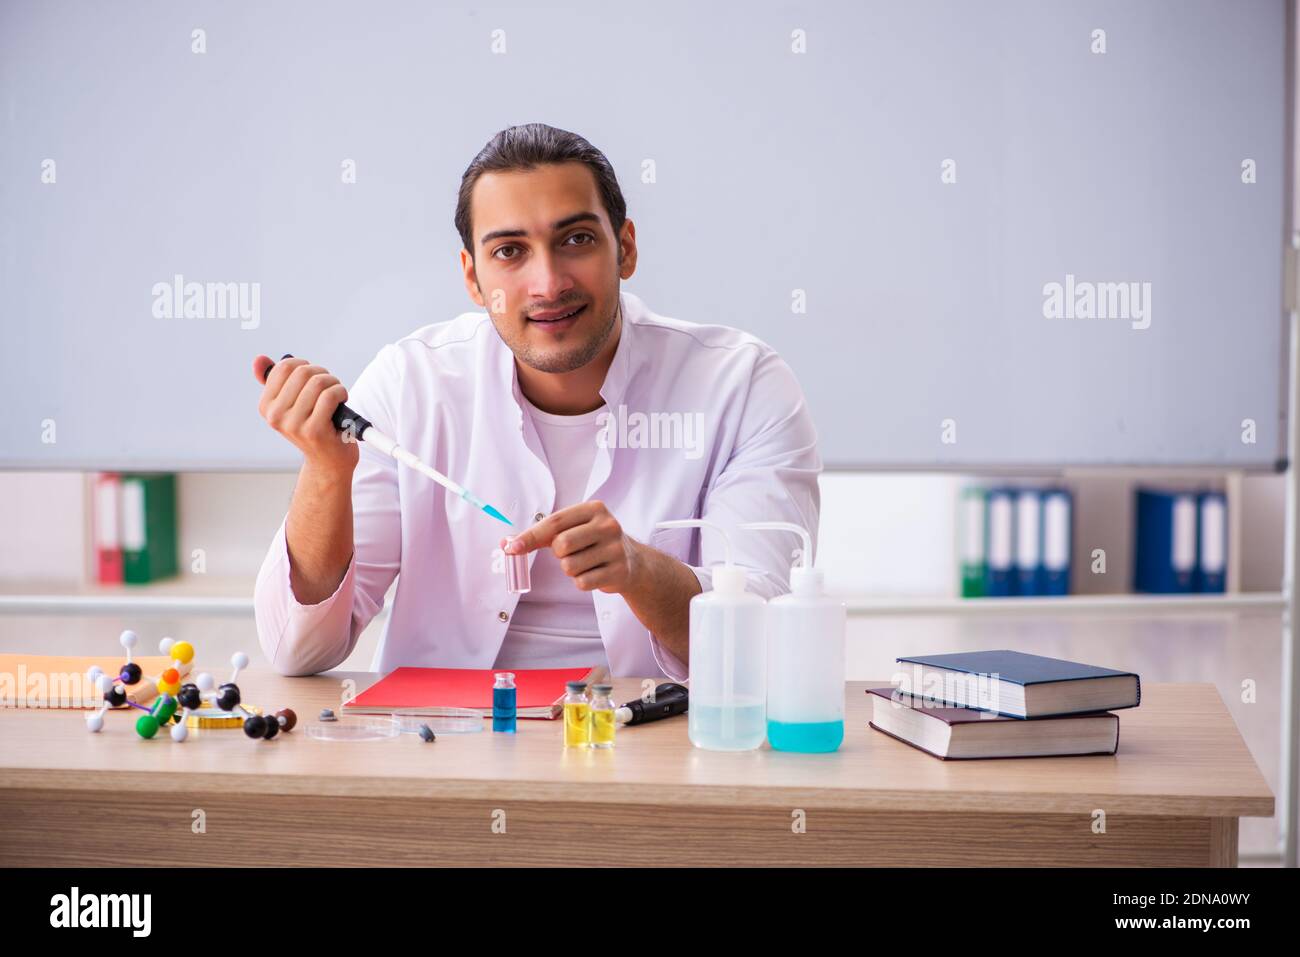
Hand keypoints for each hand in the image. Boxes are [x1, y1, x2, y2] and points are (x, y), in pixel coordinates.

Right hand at [253, 355, 358, 476]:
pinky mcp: (315, 431)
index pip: (284, 367)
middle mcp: (276, 417)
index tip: (312, 377)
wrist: (328, 462)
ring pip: (318, 383)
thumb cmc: (312, 427)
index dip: (305, 365)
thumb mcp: (291, 404)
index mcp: (267, 407)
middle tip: (329, 385)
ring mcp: (294, 425)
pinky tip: (342, 401)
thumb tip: (259, 359)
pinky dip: (341, 393)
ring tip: (336, 394)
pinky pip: (330, 396)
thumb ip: (274, 381)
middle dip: (321, 373)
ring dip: (334, 383)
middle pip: (303, 372)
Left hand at [501, 500, 642, 593]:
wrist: (633, 562)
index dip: (530, 536)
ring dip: (570, 569)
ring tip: (586, 562)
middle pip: (561, 544)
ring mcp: (615, 549)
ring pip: (570, 566)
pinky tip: (594, 573)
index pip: (555, 522)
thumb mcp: (573, 529)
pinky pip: (582, 582)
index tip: (511, 548)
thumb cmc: (594, 542)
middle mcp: (608, 525)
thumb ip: (541, 535)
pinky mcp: (618, 572)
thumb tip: (508, 544)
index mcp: (594, 509)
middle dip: (558, 554)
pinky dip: (581, 581)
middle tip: (571, 552)